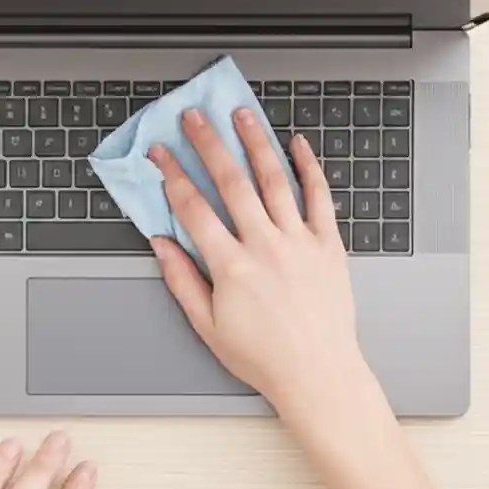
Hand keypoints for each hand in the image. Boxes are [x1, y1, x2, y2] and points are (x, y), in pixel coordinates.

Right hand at [148, 108, 366, 413]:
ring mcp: (299, 241)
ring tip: (241, 115)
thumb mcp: (208, 326)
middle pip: (231, 182)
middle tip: (194, 118)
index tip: (161, 154)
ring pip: (274, 179)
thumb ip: (182, 280)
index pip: (194, 208)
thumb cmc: (263, 356)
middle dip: (208, 144)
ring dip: (254, 142)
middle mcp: (265, 246)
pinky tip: (297, 144)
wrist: (318, 373)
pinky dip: (308, 167)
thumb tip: (162, 244)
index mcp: (231, 267)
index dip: (172, 175)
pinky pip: (319, 196)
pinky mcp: (327, 244)